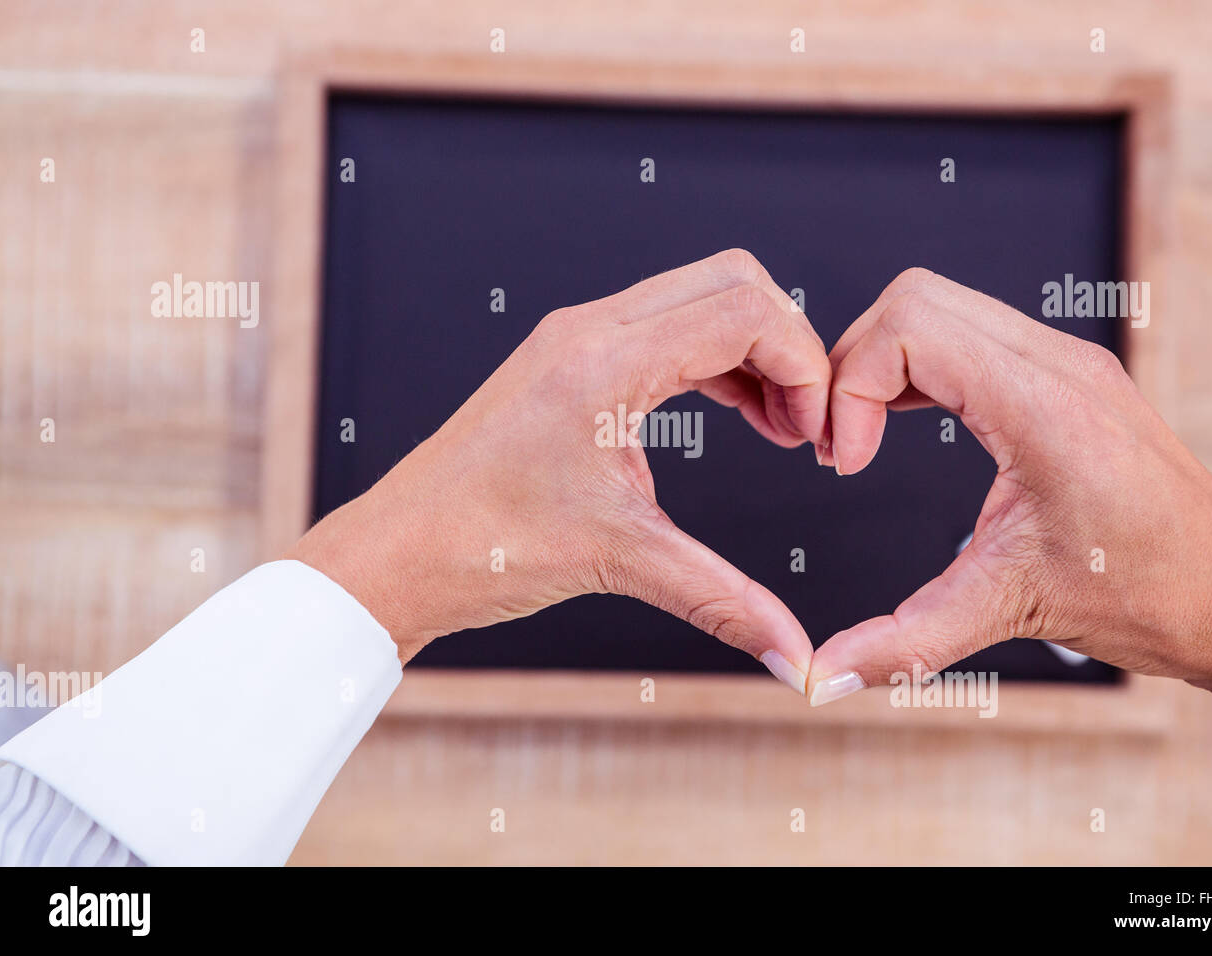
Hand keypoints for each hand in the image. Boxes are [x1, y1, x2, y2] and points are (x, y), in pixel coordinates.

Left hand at [287, 250, 830, 691]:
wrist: (399, 552)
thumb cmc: (483, 548)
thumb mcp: (621, 562)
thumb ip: (722, 601)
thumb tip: (793, 657)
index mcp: (604, 361)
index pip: (744, 311)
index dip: (802, 365)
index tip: (812, 433)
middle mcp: (590, 329)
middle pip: (732, 282)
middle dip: (787, 346)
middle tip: (801, 426)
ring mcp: (575, 337)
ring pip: (699, 297)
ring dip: (751, 352)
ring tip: (777, 428)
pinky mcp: (568, 357)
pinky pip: (664, 327)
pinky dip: (713, 361)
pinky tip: (734, 416)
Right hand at [809, 269, 1211, 726]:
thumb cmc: (1151, 594)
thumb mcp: (1009, 609)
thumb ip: (903, 643)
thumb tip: (828, 676)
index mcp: (1041, 405)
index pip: (906, 329)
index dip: (849, 389)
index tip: (846, 461)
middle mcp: (1056, 364)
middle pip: (912, 299)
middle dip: (853, 366)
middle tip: (843, 445)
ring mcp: (1066, 362)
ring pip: (938, 305)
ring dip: (884, 362)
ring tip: (864, 437)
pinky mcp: (1066, 375)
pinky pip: (970, 331)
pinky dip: (920, 366)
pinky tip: (906, 422)